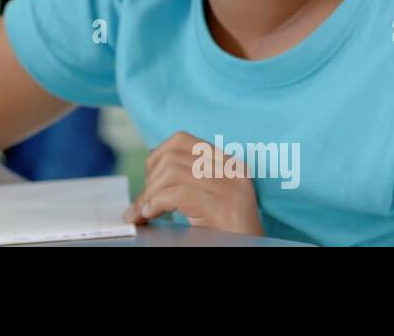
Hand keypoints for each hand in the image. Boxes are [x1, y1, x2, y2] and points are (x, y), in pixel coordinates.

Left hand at [124, 131, 263, 235]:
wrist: (253, 253)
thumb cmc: (226, 234)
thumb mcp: (208, 201)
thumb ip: (187, 182)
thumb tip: (146, 181)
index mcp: (229, 164)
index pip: (182, 141)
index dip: (155, 158)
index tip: (147, 182)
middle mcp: (232, 171)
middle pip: (173, 156)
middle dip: (149, 180)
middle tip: (140, 206)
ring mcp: (231, 188)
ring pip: (172, 173)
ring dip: (149, 194)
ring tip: (143, 213)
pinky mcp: (224, 208)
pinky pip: (178, 193)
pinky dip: (156, 203)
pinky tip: (151, 215)